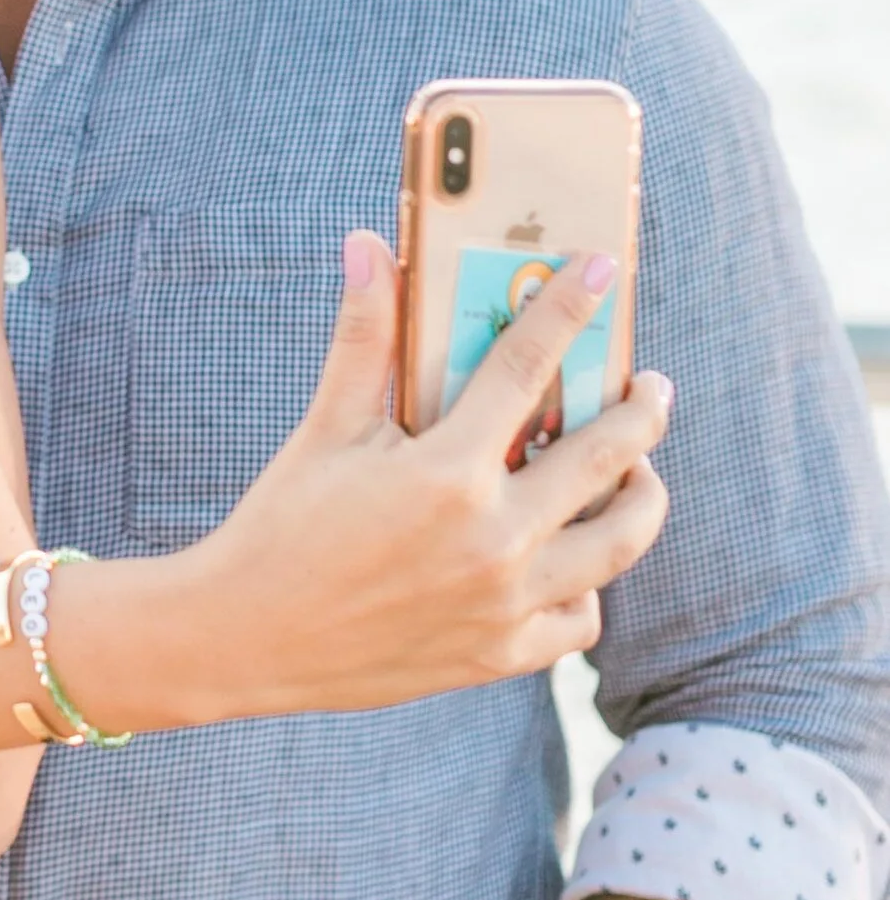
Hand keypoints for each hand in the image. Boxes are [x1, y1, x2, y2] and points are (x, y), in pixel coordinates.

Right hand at [64, 235, 671, 727]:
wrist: (246, 639)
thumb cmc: (283, 524)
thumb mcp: (326, 428)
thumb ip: (363, 337)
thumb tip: (367, 245)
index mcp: (446, 473)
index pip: (526, 369)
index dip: (568, 310)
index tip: (601, 272)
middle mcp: (492, 540)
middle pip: (604, 458)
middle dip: (641, 412)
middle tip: (652, 388)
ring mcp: (504, 604)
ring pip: (616, 543)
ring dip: (642, 498)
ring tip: (642, 472)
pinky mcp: (500, 654)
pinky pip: (580, 616)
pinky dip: (589, 583)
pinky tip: (575, 555)